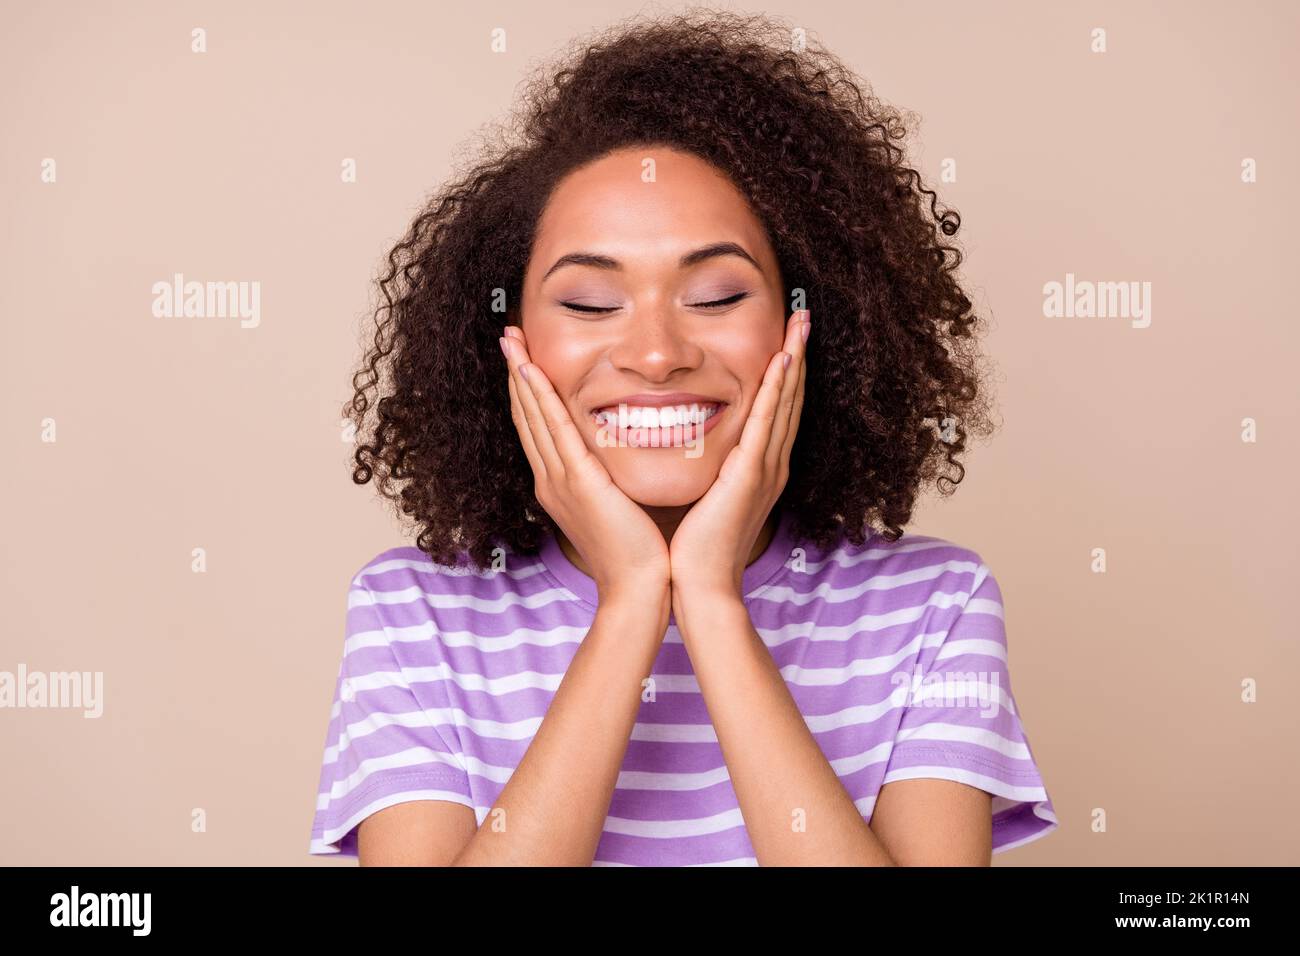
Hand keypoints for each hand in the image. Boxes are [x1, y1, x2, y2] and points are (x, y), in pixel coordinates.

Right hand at [500, 326, 670, 599]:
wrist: (639, 589)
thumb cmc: (638, 553)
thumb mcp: (618, 505)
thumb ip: (612, 477)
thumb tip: (620, 457)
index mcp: (559, 485)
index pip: (538, 428)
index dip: (528, 391)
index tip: (524, 357)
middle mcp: (551, 479)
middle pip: (526, 415)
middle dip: (516, 373)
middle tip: (508, 335)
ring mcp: (559, 480)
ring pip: (533, 416)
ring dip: (522, 374)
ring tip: (511, 340)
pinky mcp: (577, 481)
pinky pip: (554, 429)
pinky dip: (540, 398)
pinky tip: (531, 371)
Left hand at [668, 309, 808, 599]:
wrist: (700, 586)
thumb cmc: (695, 548)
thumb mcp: (705, 496)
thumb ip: (707, 468)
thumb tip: (684, 441)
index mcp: (759, 469)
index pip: (776, 410)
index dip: (785, 374)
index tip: (786, 338)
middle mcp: (770, 465)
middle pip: (790, 400)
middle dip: (797, 356)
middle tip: (804, 317)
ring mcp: (765, 469)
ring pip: (785, 404)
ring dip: (793, 361)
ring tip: (800, 324)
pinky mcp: (750, 476)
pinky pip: (766, 423)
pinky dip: (777, 390)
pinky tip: (782, 361)